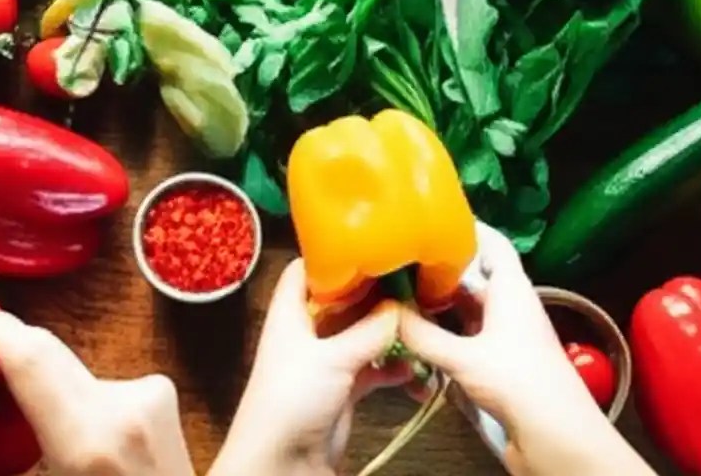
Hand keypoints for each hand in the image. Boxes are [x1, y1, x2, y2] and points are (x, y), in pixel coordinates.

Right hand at [0, 300, 193, 475]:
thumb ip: (4, 458)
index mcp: (84, 441)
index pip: (29, 359)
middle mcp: (119, 409)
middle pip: (46, 349)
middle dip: (4, 336)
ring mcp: (148, 395)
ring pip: (72, 371)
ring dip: (52, 388)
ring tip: (57, 438)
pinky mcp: (162, 391)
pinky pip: (104, 384)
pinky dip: (88, 402)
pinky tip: (101, 439)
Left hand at [210, 260, 409, 475]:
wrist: (279, 465)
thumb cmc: (290, 401)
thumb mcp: (332, 357)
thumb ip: (370, 330)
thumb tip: (402, 307)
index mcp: (290, 314)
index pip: (304, 270)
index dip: (331, 256)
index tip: (370, 246)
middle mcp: (307, 334)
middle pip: (342, 302)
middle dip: (375, 295)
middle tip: (413, 282)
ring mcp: (325, 363)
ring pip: (362, 336)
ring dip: (389, 333)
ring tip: (422, 323)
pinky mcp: (341, 392)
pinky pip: (372, 371)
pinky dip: (393, 368)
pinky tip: (416, 368)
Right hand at [398, 235, 652, 475]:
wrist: (559, 439)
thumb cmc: (522, 385)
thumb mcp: (466, 357)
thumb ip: (424, 336)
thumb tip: (390, 313)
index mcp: (512, 292)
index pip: (492, 245)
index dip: (467, 228)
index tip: (432, 218)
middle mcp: (508, 309)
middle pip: (471, 279)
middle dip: (437, 272)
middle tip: (398, 263)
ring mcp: (503, 339)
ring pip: (464, 312)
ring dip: (436, 309)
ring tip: (397, 299)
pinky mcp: (496, 367)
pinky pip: (463, 342)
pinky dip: (440, 339)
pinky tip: (414, 341)